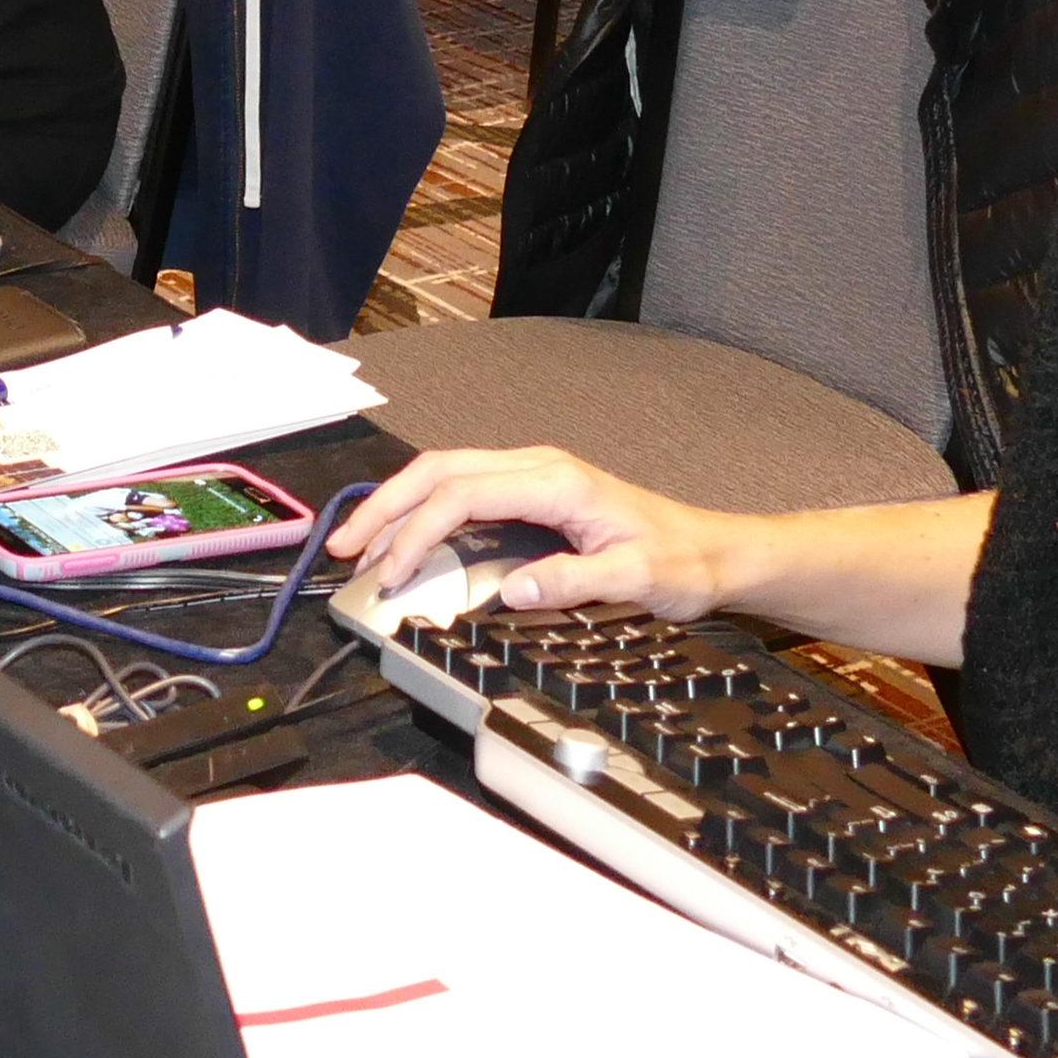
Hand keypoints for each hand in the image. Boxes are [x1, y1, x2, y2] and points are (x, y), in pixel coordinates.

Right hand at [325, 446, 743, 617]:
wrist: (714, 551)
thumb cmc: (680, 562)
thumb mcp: (636, 580)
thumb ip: (573, 582)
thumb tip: (512, 590)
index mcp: (556, 481)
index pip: (462, 494)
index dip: (416, 531)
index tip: (390, 573)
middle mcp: (538, 467)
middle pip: (439, 471)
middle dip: (384, 507)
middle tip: (343, 548)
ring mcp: (533, 474)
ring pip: (444, 474)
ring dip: (397, 505)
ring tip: (358, 543)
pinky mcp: (532, 490)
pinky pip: (462, 488)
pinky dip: (422, 509)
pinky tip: (404, 536)